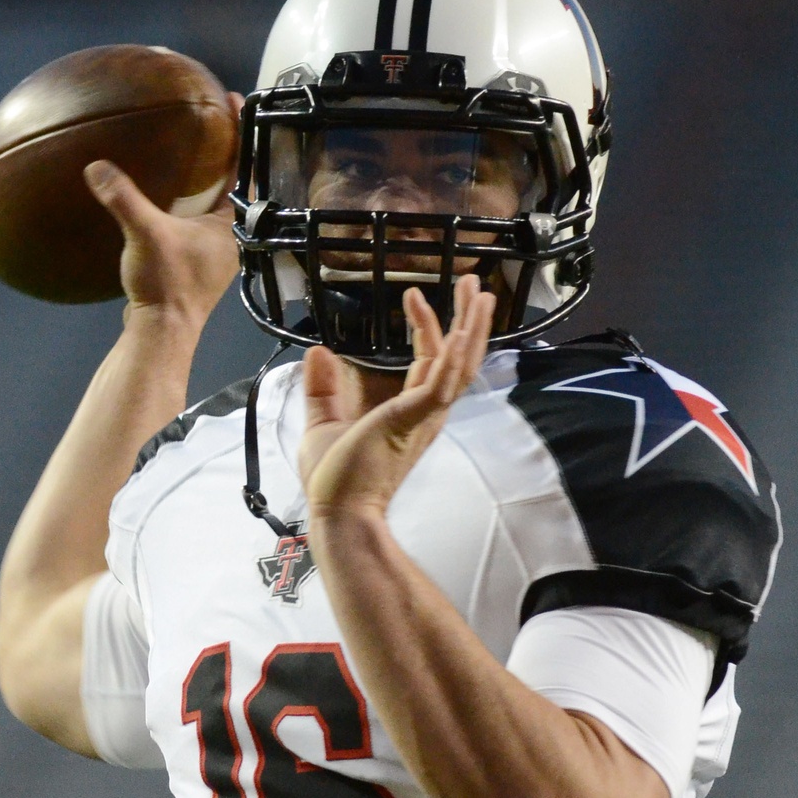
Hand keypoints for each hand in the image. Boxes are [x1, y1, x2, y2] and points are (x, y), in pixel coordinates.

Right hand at [83, 92, 243, 326]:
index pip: (244, 167)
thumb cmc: (167, 285)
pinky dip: (191, 201)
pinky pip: (199, 222)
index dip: (240, 131)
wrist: (162, 332)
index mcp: (231, 225)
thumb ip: (123, 198)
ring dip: (210, 177)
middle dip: (226, 151)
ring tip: (195, 148)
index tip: (231, 99)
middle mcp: (230, 238)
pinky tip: (173, 193)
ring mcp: (215, 253)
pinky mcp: (195, 265)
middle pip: (235, 184)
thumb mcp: (145, 233)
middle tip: (212, 119)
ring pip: (219, 205)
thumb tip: (97, 168)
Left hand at [299, 278, 495, 522]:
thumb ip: (323, 387)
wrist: (338, 512)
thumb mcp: (322, 423)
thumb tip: (317, 351)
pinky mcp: (413, 420)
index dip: (428, 327)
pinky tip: (461, 329)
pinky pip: (441, 383)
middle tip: (475, 284)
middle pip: (458, 359)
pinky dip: (454, 355)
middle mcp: (425, 413)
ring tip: (479, 293)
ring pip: (459, 366)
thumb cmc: (335, 480)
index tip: (414, 295)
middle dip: (468, 320)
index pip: (429, 361)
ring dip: (471, 328)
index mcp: (409, 412)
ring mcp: (423, 417)